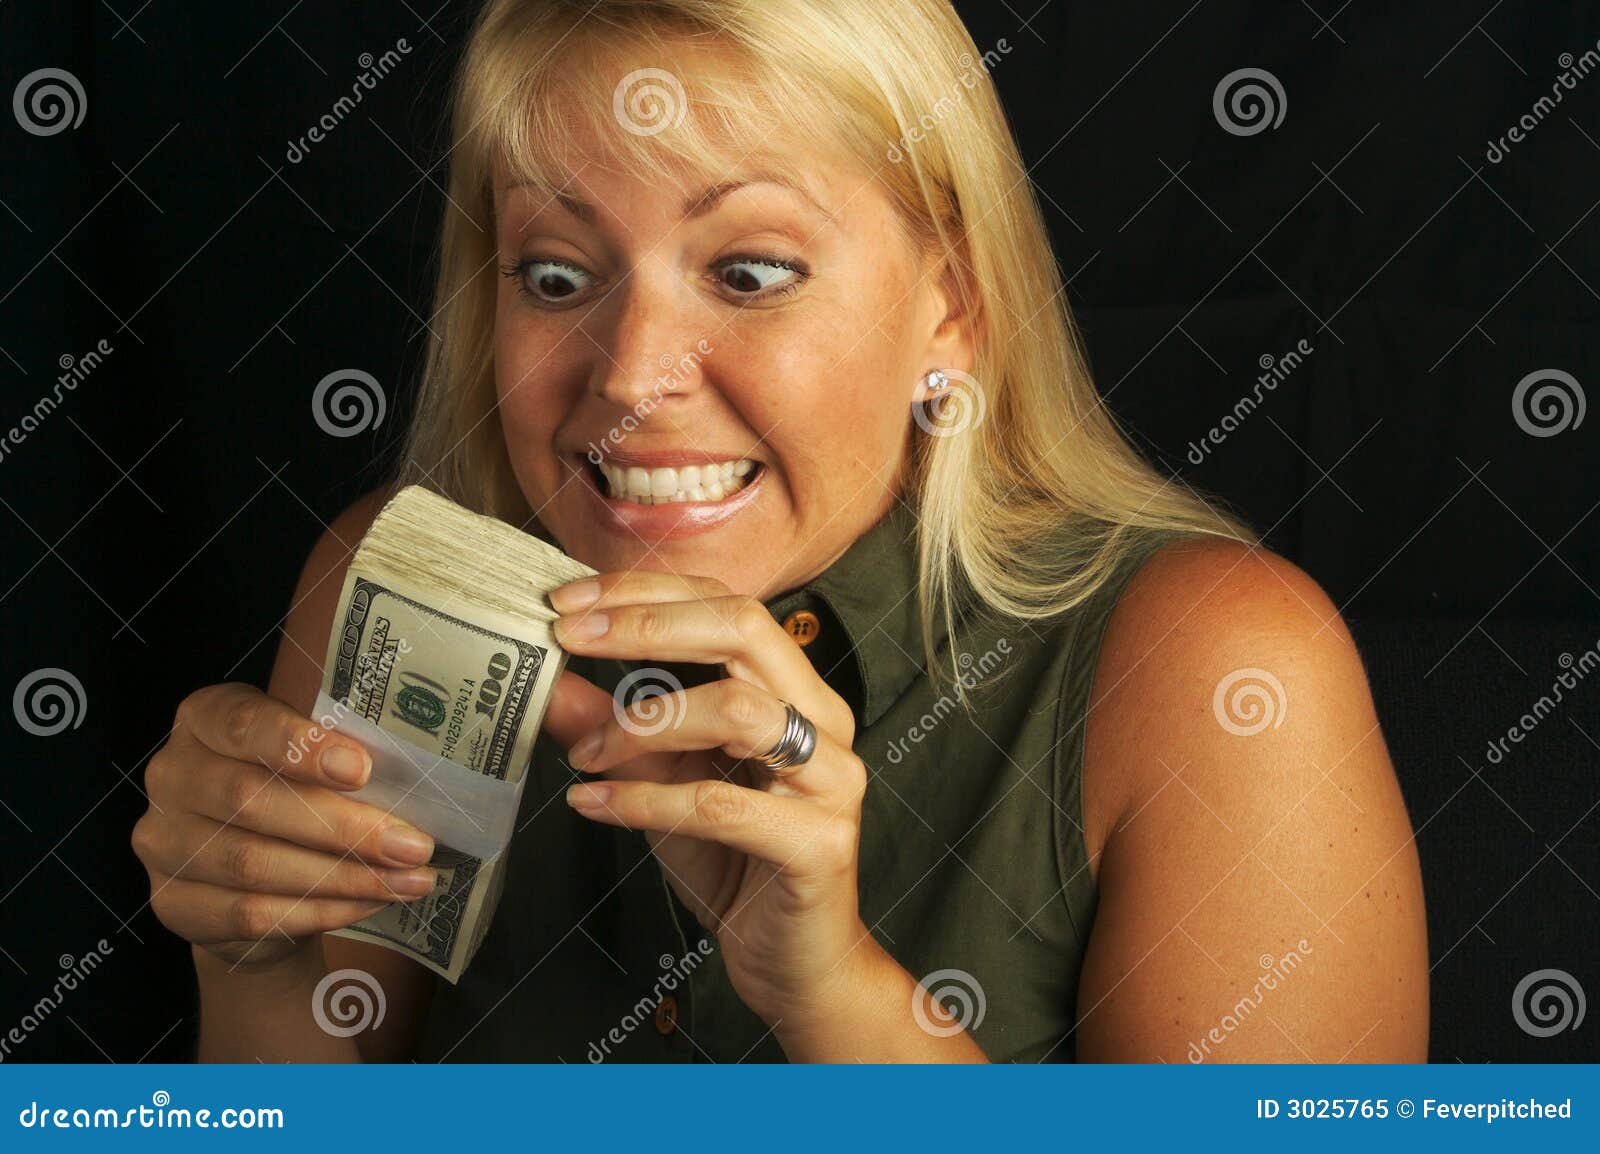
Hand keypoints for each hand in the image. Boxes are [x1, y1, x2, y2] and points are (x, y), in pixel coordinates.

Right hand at [132, 683, 437, 965]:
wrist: (245, 869)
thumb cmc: (291, 791)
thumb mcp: (309, 757)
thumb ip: (340, 758)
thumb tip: (408, 780)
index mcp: (205, 719)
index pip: (245, 724)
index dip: (301, 747)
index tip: (362, 768)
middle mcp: (173, 774)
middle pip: (252, 801)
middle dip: (344, 827)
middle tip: (412, 845)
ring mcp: (163, 842)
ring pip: (255, 864)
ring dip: (345, 876)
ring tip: (409, 880)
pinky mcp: (173, 902)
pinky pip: (252, 913)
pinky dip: (321, 910)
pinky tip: (371, 902)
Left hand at [544, 572, 869, 1028]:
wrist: (794, 964)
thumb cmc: (735, 863)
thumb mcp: (661, 783)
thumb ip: (616, 729)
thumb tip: (547, 681)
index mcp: (794, 689)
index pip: (727, 604)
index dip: (646, 592)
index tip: (566, 601)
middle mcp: (823, 719)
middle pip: (746, 628)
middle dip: (647, 624)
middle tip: (569, 636)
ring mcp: (831, 778)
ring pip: (739, 709)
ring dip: (643, 722)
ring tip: (583, 753)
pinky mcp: (819, 844)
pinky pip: (722, 806)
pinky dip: (646, 802)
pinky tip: (592, 804)